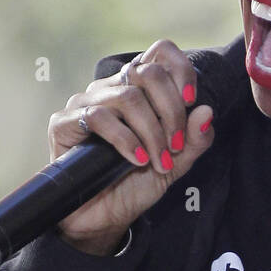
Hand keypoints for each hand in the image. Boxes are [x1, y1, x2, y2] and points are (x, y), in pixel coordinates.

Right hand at [48, 38, 215, 251]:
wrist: (104, 217)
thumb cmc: (136, 184)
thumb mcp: (175, 163)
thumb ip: (194, 140)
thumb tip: (206, 111)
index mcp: (138, 89)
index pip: (160, 53)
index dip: (181, 71)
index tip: (191, 102)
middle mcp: (112, 89)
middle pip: (148, 72)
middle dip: (171, 112)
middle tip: (176, 146)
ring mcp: (86, 103)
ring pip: (128, 96)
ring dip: (152, 133)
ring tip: (159, 162)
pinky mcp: (64, 123)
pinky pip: (100, 117)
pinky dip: (125, 140)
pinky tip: (137, 160)